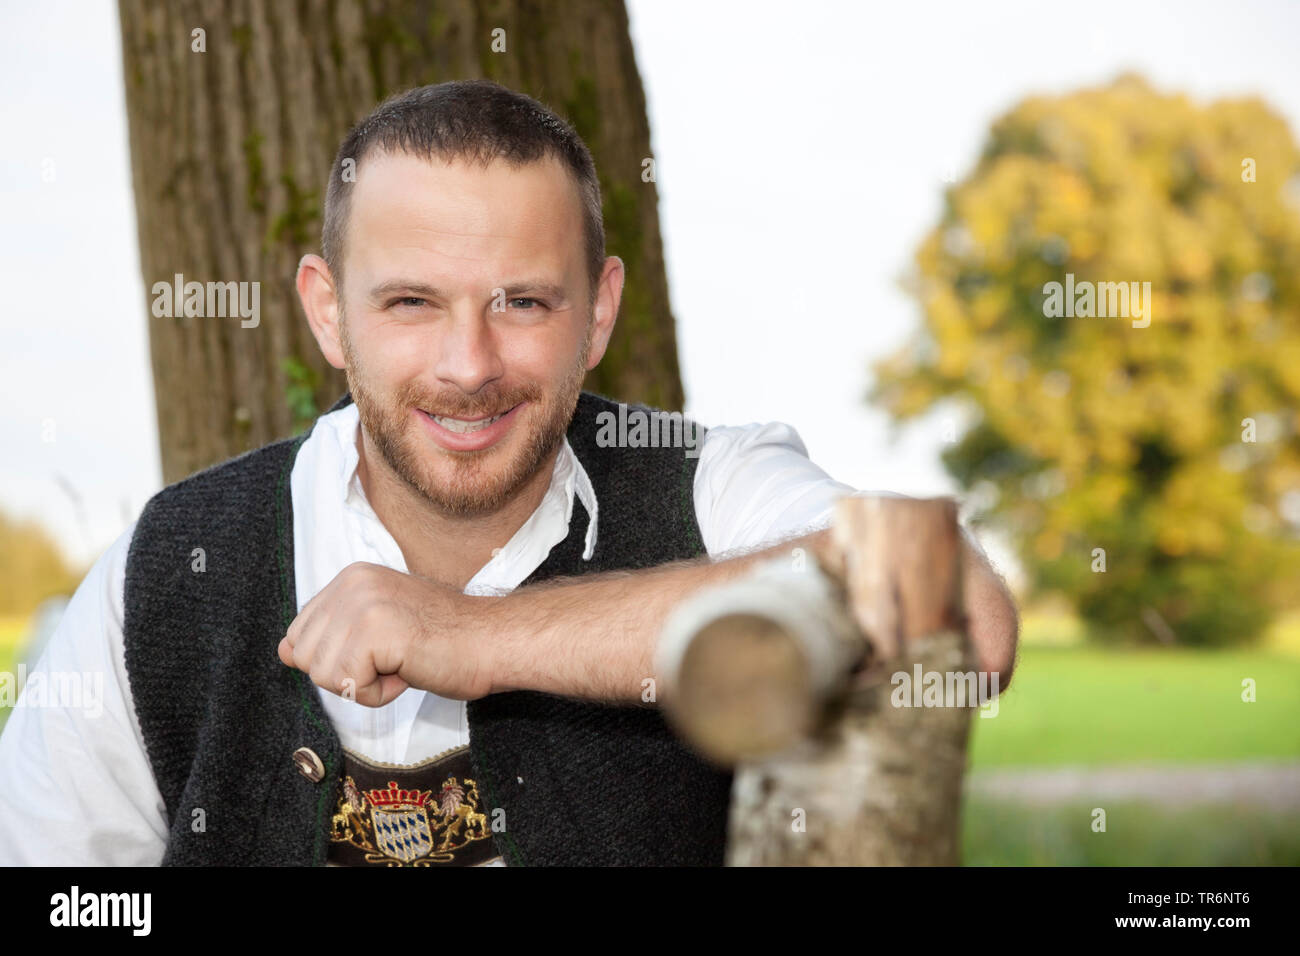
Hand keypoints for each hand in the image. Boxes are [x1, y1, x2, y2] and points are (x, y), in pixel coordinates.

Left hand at [277, 562, 492, 706]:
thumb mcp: (381, 627)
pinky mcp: (375, 630)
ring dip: (364, 685)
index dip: (338, 657)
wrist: (493, 641)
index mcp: (351, 577)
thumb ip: (334, 633)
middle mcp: (351, 582)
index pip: (299, 633)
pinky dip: (378, 694)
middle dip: (347, 673)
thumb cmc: (447, 640)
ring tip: (404, 663)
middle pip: (304, 655)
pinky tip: (408, 670)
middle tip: (395, 658)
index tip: (384, 648)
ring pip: (323, 674)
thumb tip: (284, 650)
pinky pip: (349, 686)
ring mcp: (362, 603)